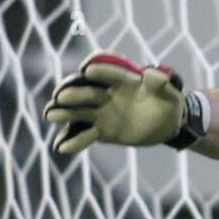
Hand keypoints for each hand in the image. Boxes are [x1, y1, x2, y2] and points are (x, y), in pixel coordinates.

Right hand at [43, 52, 186, 154]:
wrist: (166, 124)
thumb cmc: (168, 103)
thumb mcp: (170, 93)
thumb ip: (161, 84)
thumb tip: (157, 74)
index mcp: (122, 79)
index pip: (107, 72)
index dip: (99, 70)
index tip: (88, 71)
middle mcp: (106, 93)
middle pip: (86, 91)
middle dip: (73, 93)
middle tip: (59, 97)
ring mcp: (101, 112)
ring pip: (79, 112)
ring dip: (64, 114)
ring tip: (49, 116)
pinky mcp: (101, 130)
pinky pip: (85, 135)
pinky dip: (74, 141)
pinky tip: (61, 148)